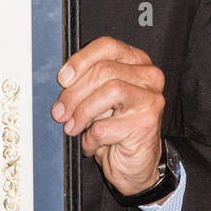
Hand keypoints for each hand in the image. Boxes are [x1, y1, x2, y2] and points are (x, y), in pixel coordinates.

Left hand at [51, 36, 165, 197]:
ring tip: (73, 128)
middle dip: (75, 93)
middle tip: (60, 111)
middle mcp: (148, 76)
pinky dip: (91, 137)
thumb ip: (87, 82)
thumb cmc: (116, 128)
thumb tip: (63, 81)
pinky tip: (92, 143)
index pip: (108, 46)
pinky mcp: (146, 123)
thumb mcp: (98, 98)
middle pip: (104, 70)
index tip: (63, 79)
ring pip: (109, 91)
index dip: (81, 60)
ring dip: (82, 112)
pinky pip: (107, 125)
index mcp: (136, 62)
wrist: (135, 164)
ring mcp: (150, 99)